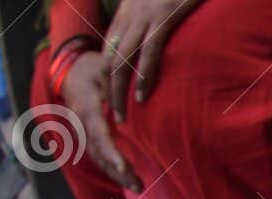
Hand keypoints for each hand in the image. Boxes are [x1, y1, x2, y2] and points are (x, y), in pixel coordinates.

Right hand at [59, 51, 141, 191]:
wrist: (72, 71)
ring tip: (138, 187)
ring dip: (116, 175)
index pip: (99, 134)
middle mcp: (82, 123)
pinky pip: (99, 156)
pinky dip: (112, 169)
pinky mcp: (88, 136)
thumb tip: (136, 95)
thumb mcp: (103, 69)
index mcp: (86, 108)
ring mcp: (83, 131)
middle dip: (117, 171)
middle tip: (138, 186)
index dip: (110, 152)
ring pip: (97, 158)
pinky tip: (129, 180)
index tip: (123, 167)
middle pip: (98, 152)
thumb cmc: (92, 69)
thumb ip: (116, 83)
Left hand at [101, 0, 202, 121]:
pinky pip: (149, 52)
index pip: (111, 49)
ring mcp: (144, 17)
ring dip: (120, 90)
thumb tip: (157, 41)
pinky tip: (142, 95)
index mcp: (128, 13)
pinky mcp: (162, 19)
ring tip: (123, 114)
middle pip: (111, 59)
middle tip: (115, 115)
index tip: (114, 99)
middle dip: (110, 90)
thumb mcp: (159, 5)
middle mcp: (130, 16)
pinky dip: (144, 75)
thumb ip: (153, 21)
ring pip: (123, 59)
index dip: (109, 76)